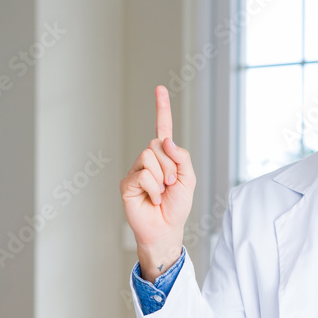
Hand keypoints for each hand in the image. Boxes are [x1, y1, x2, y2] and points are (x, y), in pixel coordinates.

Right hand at [119, 85, 195, 280]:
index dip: (162, 109)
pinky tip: (152, 199)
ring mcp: (136, 170)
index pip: (162, 128)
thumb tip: (166, 140)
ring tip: (162, 192)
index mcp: (165, 157)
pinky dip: (153, 188)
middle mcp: (148, 160)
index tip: (160, 89)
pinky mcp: (128, 183)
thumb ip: (182, 158)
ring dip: (162, 177)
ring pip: (149, 156)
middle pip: (157, 144)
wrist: (166, 229)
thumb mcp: (189, 180)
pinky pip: (143, 174)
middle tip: (171, 185)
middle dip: (170, 166)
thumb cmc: (177, 206)